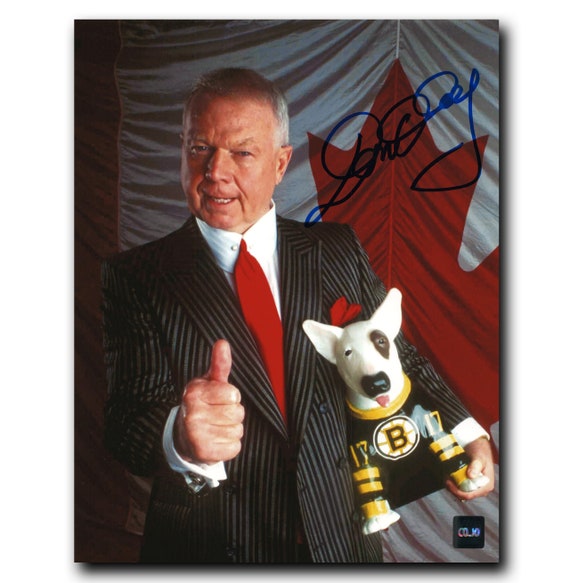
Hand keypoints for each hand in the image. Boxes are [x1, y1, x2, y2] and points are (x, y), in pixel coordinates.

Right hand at [174, 339, 244, 463]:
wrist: (184, 436)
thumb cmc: (202, 405)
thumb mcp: (209, 383)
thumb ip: (219, 364)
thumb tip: (223, 343)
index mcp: (194, 392)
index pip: (234, 394)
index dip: (231, 397)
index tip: (218, 399)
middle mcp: (192, 413)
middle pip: (238, 412)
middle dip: (233, 414)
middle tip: (218, 415)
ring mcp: (196, 435)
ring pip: (237, 430)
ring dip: (231, 430)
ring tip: (216, 427)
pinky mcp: (203, 453)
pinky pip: (235, 447)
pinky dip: (230, 445)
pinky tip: (216, 441)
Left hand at [445, 436, 495, 500]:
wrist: (477, 446)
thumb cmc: (480, 451)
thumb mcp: (479, 457)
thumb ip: (476, 466)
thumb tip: (471, 475)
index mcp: (486, 485)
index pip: (470, 495)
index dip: (457, 491)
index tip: (449, 482)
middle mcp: (480, 488)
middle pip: (463, 495)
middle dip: (452, 487)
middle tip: (445, 477)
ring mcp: (474, 486)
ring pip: (459, 491)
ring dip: (451, 484)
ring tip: (446, 474)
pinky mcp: (468, 482)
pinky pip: (458, 486)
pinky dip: (451, 481)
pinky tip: (448, 474)